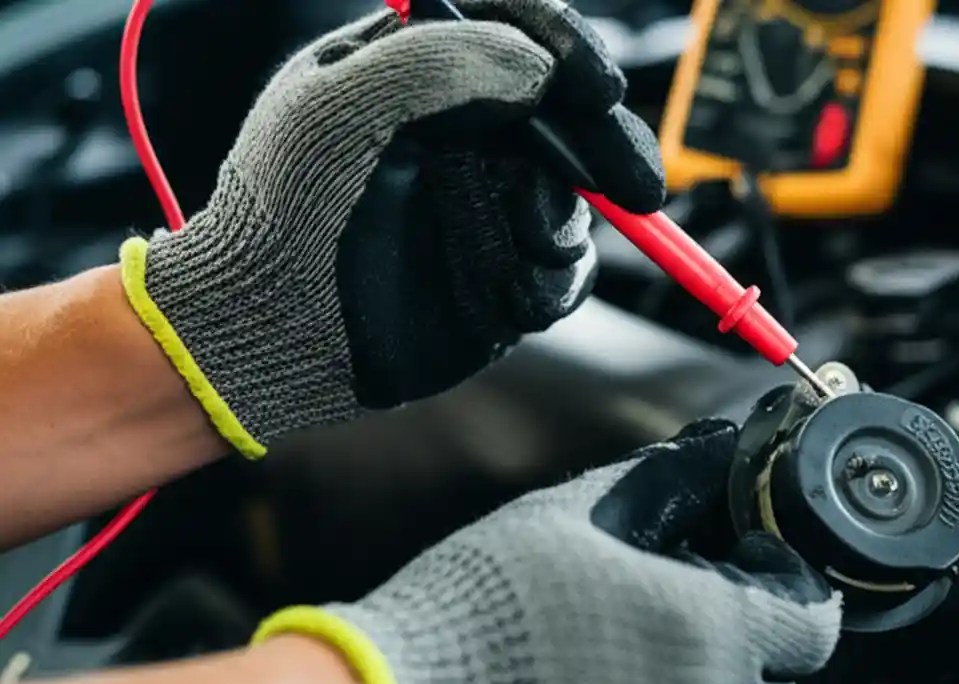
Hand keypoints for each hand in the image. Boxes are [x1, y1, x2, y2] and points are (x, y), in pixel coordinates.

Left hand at [119, 4, 663, 457]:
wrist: (273, 330)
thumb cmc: (285, 211)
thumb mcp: (339, 109)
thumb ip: (439, 64)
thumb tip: (538, 71)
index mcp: (420, 70)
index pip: (516, 28)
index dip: (568, 49)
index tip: (597, 89)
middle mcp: (464, 129)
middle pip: (568, 112)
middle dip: (605, 145)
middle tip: (638, 186)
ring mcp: (488, 199)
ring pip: (575, 194)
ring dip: (561, 222)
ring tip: (521, 250)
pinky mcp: (504, 267)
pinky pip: (565, 267)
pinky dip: (554, 281)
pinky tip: (514, 299)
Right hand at [254, 420, 841, 683]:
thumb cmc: (489, 605)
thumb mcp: (580, 515)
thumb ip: (666, 480)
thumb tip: (720, 446)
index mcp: (712, 633)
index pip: (813, 618)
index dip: (788, 580)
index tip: (749, 558)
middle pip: (786, 679)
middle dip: (758, 637)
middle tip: (697, 599)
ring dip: (722, 681)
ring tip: (653, 643)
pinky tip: (622, 678)